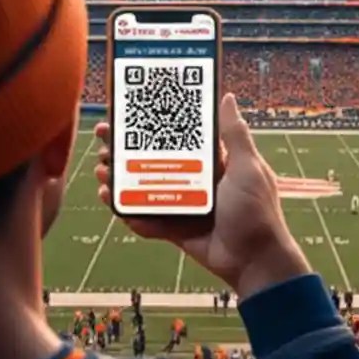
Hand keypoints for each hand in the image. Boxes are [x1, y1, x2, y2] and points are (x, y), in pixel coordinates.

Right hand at [95, 93, 309, 295]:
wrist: (255, 261)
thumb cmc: (256, 211)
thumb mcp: (247, 167)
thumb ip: (234, 134)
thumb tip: (227, 97)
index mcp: (210, 163)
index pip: (174, 139)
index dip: (150, 128)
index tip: (127, 116)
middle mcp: (193, 181)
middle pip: (152, 162)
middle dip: (125, 154)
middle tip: (104, 145)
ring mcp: (183, 207)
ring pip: (144, 190)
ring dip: (120, 182)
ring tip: (102, 175)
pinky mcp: (175, 230)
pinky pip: (148, 220)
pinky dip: (130, 214)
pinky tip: (114, 204)